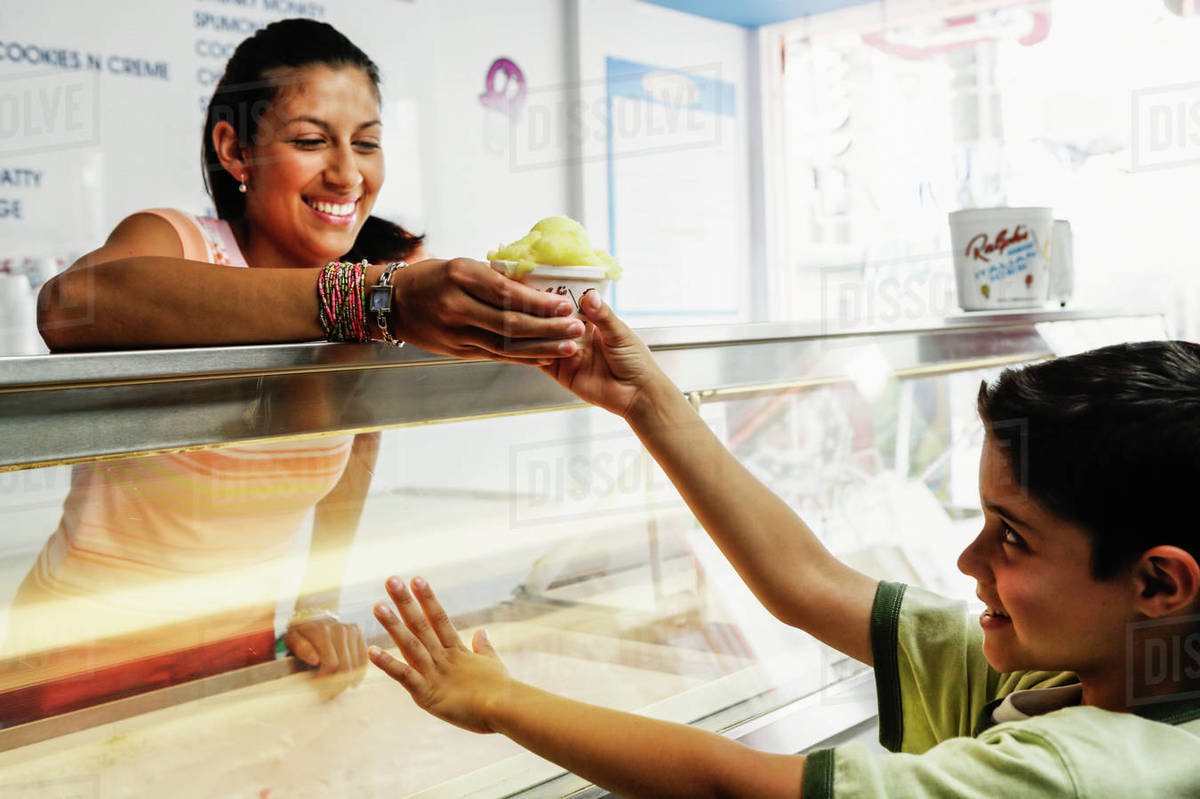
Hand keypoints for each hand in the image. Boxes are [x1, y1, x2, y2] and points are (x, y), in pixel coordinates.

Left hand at [285, 613, 367, 697]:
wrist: (314, 615)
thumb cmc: (301, 633)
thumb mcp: (292, 639)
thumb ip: (300, 648)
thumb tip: (314, 660)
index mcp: (322, 632)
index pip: (331, 664)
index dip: (325, 681)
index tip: (317, 690)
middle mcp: (340, 629)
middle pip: (346, 666)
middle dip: (337, 684)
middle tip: (329, 695)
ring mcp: (351, 629)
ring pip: (356, 664)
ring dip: (348, 681)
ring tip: (338, 689)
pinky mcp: (358, 631)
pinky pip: (363, 658)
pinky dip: (359, 672)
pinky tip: (352, 681)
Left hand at [369, 576, 511, 733]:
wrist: (507, 709)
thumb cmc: (501, 691)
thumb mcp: (491, 665)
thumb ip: (483, 648)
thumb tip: (481, 631)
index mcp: (457, 651)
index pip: (440, 619)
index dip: (427, 599)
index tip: (416, 579)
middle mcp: (443, 658)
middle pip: (421, 625)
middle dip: (405, 602)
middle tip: (390, 580)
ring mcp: (435, 674)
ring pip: (410, 645)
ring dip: (393, 625)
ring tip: (378, 606)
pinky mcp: (427, 694)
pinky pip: (405, 676)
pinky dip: (388, 664)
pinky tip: (372, 651)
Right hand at [391, 258, 584, 364]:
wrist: (392, 303)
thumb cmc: (431, 277)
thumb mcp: (461, 265)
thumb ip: (494, 276)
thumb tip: (536, 283)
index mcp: (460, 276)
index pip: (507, 293)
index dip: (539, 302)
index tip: (565, 304)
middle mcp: (456, 306)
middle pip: (510, 322)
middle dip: (548, 328)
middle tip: (576, 328)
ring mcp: (455, 333)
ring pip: (505, 345)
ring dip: (540, 348)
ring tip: (568, 347)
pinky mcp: (456, 351)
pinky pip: (495, 355)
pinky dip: (521, 358)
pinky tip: (544, 357)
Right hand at [538, 290, 667, 418]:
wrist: (637, 394)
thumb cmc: (636, 361)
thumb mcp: (620, 333)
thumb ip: (603, 316)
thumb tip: (590, 295)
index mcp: (592, 321)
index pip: (570, 305)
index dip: (558, 296)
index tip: (547, 286)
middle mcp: (576, 336)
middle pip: (553, 321)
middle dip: (545, 313)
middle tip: (537, 304)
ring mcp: (567, 353)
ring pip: (544, 340)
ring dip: (540, 333)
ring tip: (539, 325)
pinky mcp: (561, 372)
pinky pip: (542, 362)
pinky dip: (536, 354)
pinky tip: (537, 347)